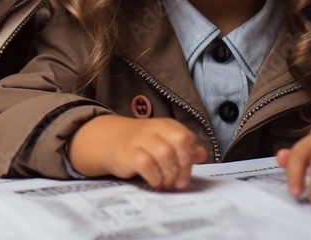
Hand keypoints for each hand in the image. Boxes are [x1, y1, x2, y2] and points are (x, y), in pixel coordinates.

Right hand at [68, 115, 206, 189]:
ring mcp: (140, 140)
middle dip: (184, 167)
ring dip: (170, 175)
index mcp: (166, 125)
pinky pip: (146, 165)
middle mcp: (154, 129)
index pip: (187, 137)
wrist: (108, 141)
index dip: (190, 157)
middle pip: (179, 144)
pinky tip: (155, 182)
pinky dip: (155, 177)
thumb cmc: (139, 144)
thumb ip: (183, 148)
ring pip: (165, 154)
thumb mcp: (163, 141)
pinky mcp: (128, 154)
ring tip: (167, 184)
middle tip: (179, 182)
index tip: (187, 171)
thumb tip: (202, 154)